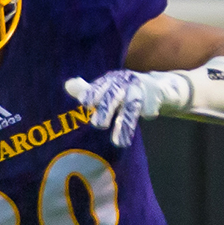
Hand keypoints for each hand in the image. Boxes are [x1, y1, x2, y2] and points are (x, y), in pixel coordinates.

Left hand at [64, 71, 180, 148]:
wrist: (155, 88)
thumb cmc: (123, 91)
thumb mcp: (105, 89)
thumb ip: (86, 90)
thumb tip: (68, 85)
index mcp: (110, 81)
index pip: (98, 87)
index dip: (92, 93)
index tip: (86, 103)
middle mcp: (124, 83)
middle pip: (113, 96)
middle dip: (106, 110)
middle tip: (98, 125)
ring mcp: (140, 88)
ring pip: (132, 106)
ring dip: (126, 123)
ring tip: (118, 143)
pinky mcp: (155, 95)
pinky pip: (150, 106)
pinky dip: (149, 111)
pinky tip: (146, 119)